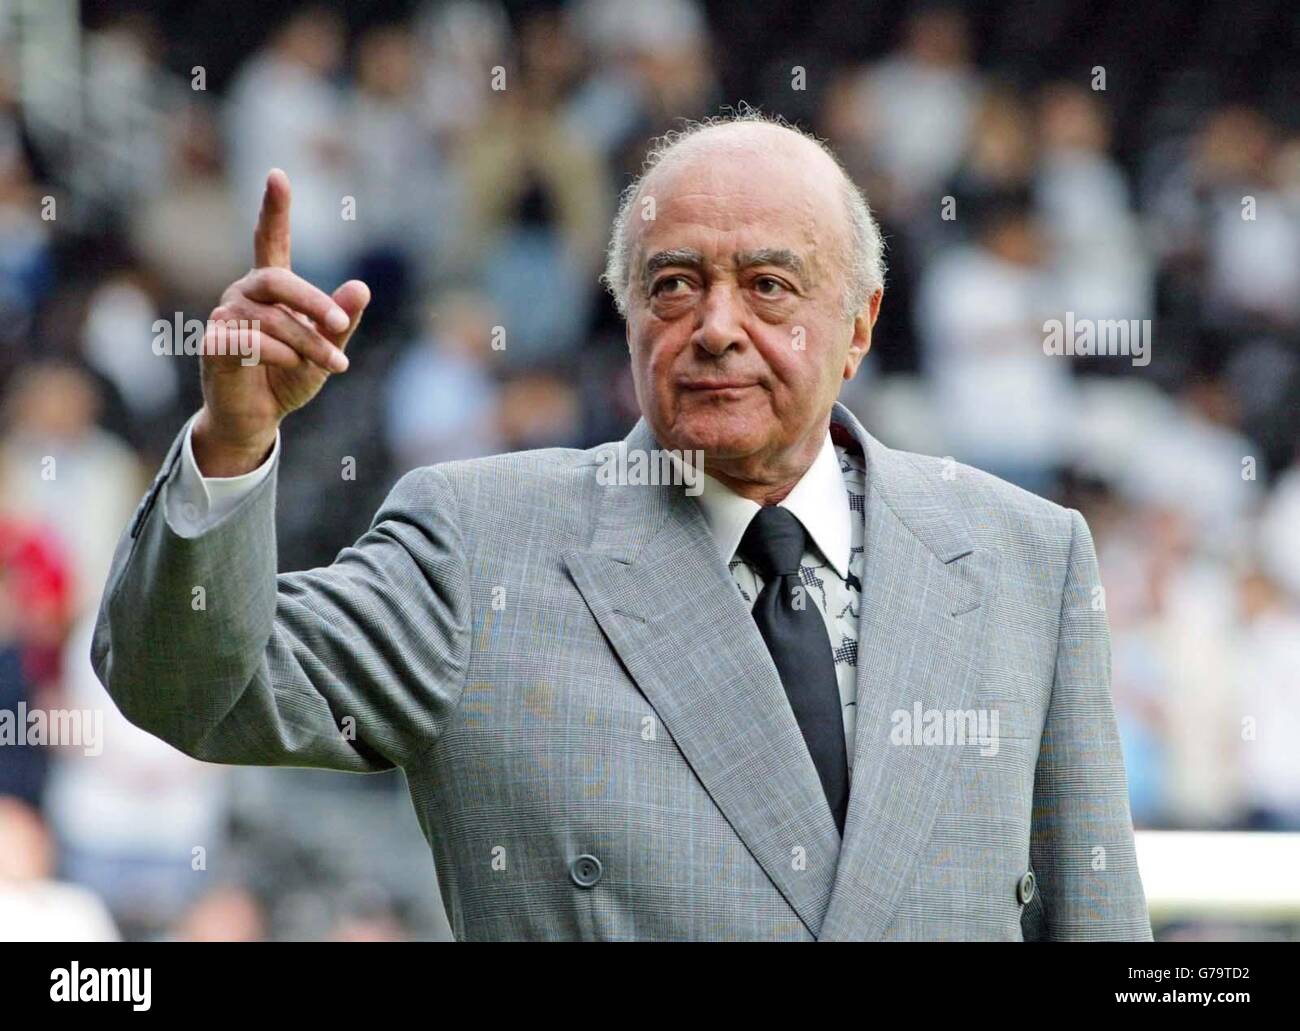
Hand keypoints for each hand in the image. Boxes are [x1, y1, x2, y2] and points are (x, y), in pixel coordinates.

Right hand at [193, 168, 369, 475]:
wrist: (257, 419)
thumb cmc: (289, 378)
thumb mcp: (326, 350)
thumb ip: (342, 322)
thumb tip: (362, 287)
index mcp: (271, 289)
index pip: (269, 240)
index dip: (273, 209)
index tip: (277, 175)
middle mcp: (244, 294)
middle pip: (277, 280)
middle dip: (314, 301)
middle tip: (341, 322)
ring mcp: (224, 316)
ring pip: (273, 318)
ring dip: (309, 343)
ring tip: (335, 364)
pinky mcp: (212, 342)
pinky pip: (251, 340)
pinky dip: (279, 354)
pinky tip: (288, 366)